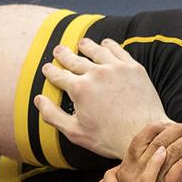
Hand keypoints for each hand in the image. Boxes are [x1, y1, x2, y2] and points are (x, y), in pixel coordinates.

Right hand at [33, 37, 169, 158]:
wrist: (143, 134)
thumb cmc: (108, 138)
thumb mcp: (74, 132)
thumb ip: (53, 115)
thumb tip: (38, 99)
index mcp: (79, 89)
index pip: (59, 75)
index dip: (50, 71)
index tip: (47, 68)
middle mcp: (96, 73)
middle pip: (75, 60)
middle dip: (64, 55)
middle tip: (58, 50)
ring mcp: (116, 68)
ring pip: (96, 51)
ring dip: (86, 46)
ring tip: (81, 43)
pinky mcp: (133, 68)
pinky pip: (118, 51)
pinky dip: (109, 45)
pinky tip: (105, 44)